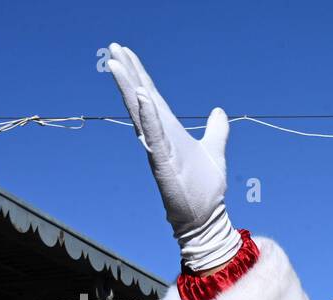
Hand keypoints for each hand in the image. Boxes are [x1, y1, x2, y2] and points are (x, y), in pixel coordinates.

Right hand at [105, 43, 240, 270]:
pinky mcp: (163, 164)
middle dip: (127, 73)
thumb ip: (216, 131)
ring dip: (129, 89)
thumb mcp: (215, 152)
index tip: (125, 51)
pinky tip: (143, 97)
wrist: (205, 218)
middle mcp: (159, 137)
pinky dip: (149, 118)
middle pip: (140, 99)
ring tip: (115, 64)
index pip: (152, 97)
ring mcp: (158, 150)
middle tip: (112, 47)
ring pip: (140, 114)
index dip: (139, 74)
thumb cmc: (205, 189)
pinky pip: (155, 137)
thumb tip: (219, 111)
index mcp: (169, 132)